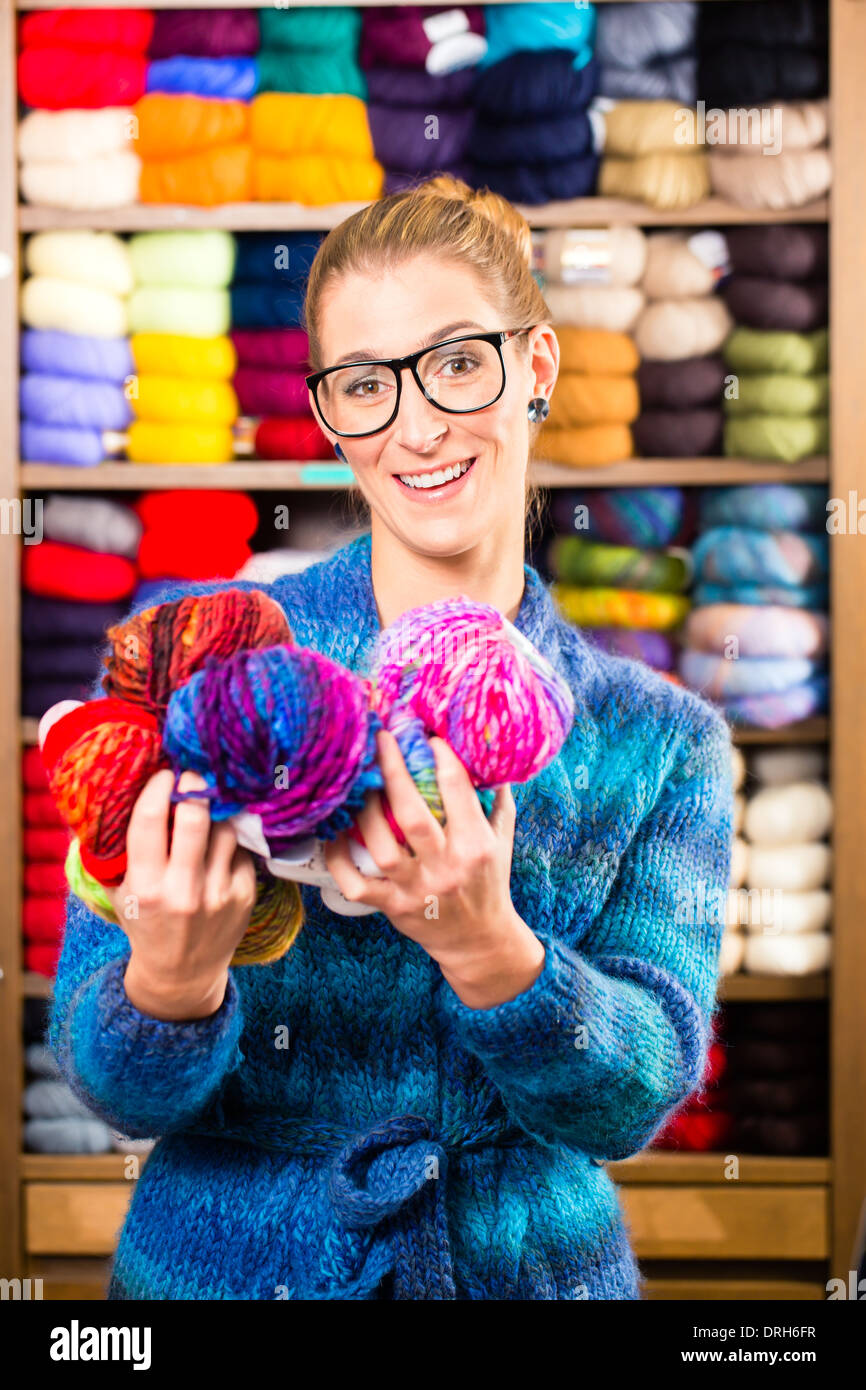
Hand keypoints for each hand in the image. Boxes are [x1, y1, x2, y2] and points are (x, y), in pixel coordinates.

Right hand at [102, 768, 257, 1021]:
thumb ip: (120, 852)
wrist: (180, 974)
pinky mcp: (245, 896)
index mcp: (146, 886)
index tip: (164, 773)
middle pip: (195, 818)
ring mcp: (218, 894)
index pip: (150, 821)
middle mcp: (183, 890)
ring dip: (217, 813)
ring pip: (225, 830)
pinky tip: (221, 846)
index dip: (158, 788)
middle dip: (195, 787)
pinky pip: (242, 852)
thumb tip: (125, 794)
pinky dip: (231, 844)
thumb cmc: (146, 924)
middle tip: (194, 774)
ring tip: (209, 808)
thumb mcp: (121, 892)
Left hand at [324, 730, 544, 1008]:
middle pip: (411, 814)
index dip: (439, 756)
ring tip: (357, 782)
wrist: (478, 941)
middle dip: (393, 771)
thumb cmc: (488, 881)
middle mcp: (446, 867)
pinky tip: (332, 832)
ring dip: (365, 811)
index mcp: (476, 845)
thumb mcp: (501, 840)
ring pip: (381, 846)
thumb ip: (496, 800)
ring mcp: (416, 889)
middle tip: (381, 739)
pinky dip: (339, 859)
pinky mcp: (393, 908)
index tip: (425, 734)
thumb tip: (489, 756)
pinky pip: (356, 884)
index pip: (456, 790)